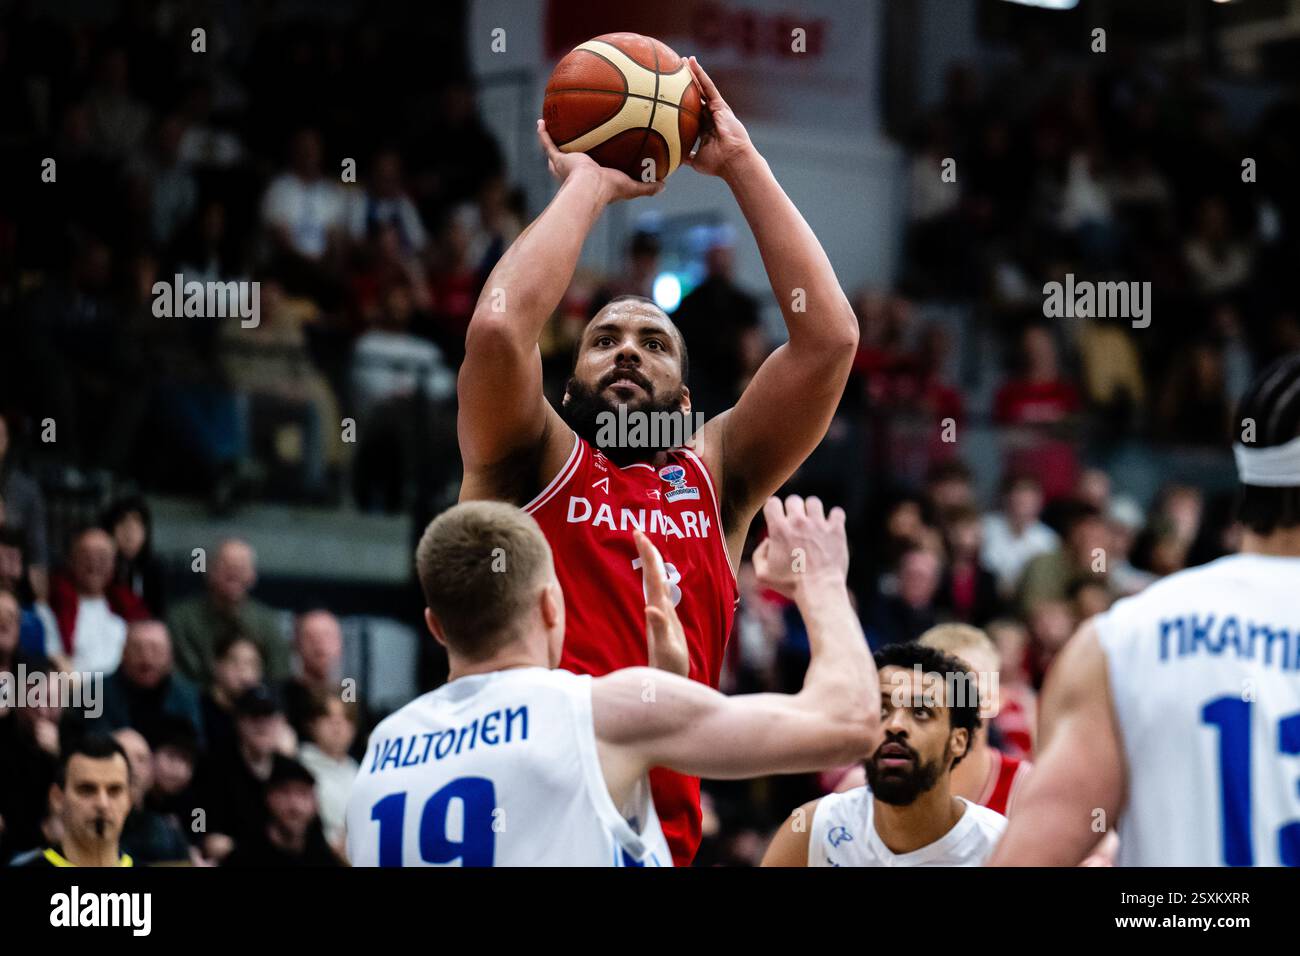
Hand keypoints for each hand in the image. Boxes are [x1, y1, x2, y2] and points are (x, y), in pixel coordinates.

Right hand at [537, 120, 663, 202]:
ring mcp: (564, 165)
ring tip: (550, 126)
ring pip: (555, 152)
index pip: (589, 171)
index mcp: (591, 178)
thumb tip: (664, 184)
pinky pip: (548, 143)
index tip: (592, 160)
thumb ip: (647, 186)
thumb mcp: (632, 187)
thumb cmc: (609, 190)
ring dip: (552, 140)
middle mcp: (574, 172)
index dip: (590, 166)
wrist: (590, 188)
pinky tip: (541, 121)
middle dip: (566, 154)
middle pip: (568, 161)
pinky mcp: (558, 159)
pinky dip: (543, 133)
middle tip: (569, 142)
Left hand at [634, 530, 689, 676]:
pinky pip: (661, 594)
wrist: (668, 684)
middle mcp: (658, 609)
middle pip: (652, 576)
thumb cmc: (668, 669)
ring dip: (651, 564)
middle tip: (638, 531)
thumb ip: (658, 628)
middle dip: (647, 553)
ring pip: (655, 583)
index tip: (639, 534)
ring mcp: (661, 615)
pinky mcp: (666, 622)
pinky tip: (659, 577)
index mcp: (659, 610)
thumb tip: (649, 607)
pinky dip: (660, 581)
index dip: (647, 555)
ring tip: (646, 546)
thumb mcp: (666, 649)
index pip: (652, 576)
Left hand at [684, 56, 755, 179]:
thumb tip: (673, 159)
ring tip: (684, 60)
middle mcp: (711, 116)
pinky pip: (708, 86)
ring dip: (693, 73)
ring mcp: (716, 109)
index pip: (692, 112)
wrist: (733, 160)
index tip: (672, 95)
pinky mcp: (720, 105)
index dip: (683, 103)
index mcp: (705, 129)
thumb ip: (686, 157)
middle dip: (687, 84)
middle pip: (696, 96)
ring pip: (702, 87)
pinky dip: (700, 73)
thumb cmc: (718, 164)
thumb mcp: (696, 161)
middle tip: (676, 71)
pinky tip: (693, 62)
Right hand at [752, 495, 847, 597]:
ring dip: (812, 511)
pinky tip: (831, 528)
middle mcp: (798, 522)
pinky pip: (837, 512)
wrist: (819, 590)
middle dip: (793, 510)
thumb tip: (767, 542)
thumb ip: (759, 555)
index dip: (774, 509)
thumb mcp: (763, 574)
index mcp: (779, 529)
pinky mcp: (836, 530)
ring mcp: (818, 524)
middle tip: (796, 525)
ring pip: (814, 502)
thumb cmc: (790, 585)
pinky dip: (834, 518)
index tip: (778, 519)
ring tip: (814, 525)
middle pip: (793, 500)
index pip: (772, 502)